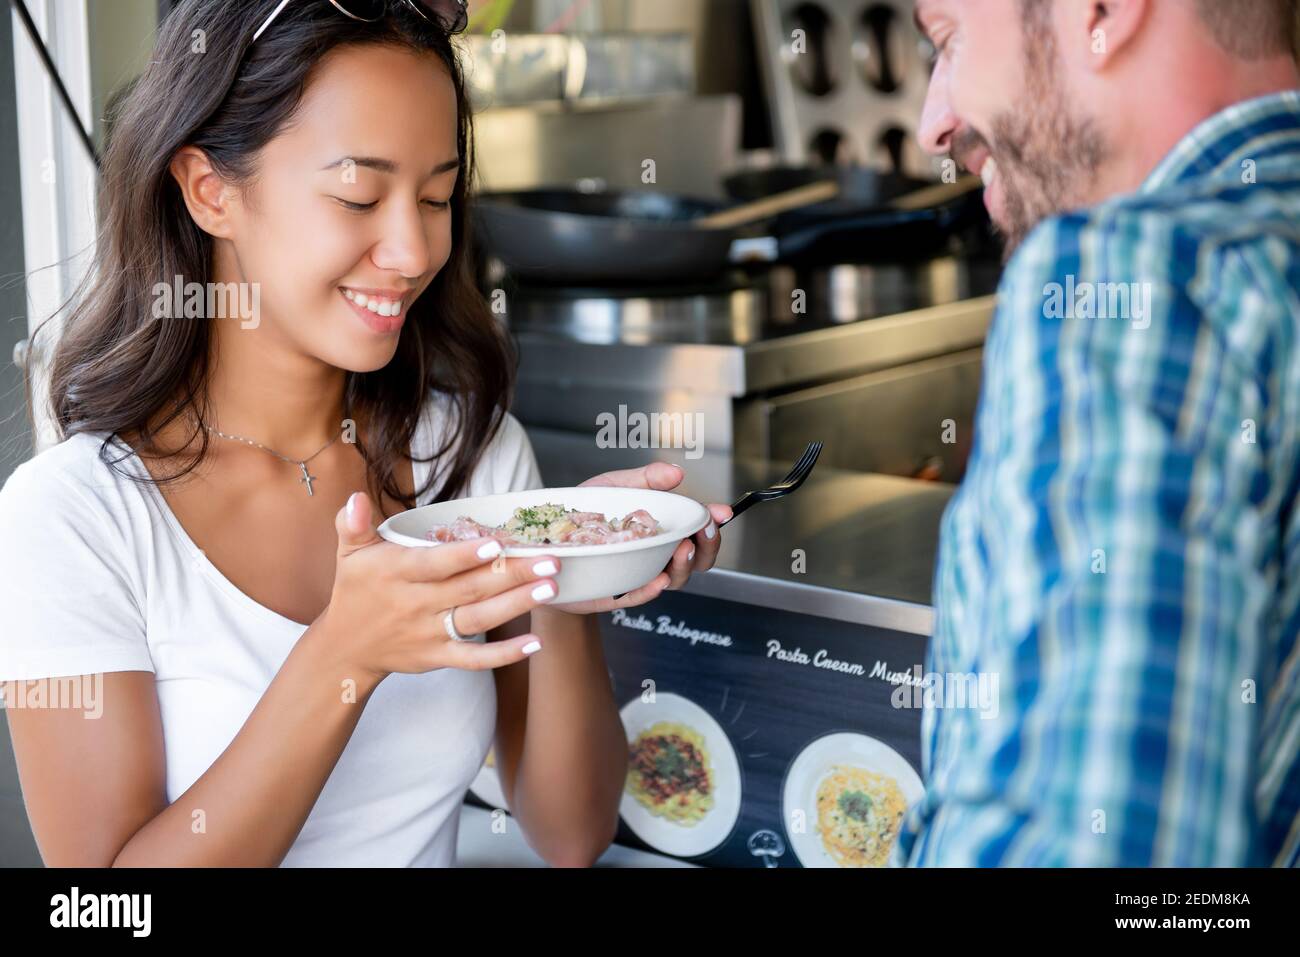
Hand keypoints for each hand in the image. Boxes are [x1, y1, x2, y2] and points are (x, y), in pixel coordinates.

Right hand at [313, 492, 567, 680]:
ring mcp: (430, 633)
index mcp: (396, 574)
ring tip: (550, 589)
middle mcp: (416, 604)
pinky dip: (505, 654)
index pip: (433, 564)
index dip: (463, 556)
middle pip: (469, 589)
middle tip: (550, 561)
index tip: (496, 544)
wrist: (345, 648)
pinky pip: (474, 659)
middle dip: (512, 574)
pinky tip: (535, 643)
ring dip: (516, 605)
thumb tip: (356, 498)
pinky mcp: (439, 657)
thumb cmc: (356, 590)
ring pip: (478, 619)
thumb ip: (353, 524)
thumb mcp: (349, 553)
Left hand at [548, 462, 731, 614]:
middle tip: (703, 533)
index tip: (722, 512)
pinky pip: (639, 596)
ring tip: (681, 550)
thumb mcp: (615, 487)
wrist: (545, 541)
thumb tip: (676, 473)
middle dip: (707, 547)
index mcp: (663, 528)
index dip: (714, 522)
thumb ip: (646, 479)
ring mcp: (640, 575)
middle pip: (698, 559)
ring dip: (684, 567)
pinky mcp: (616, 595)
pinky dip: (653, 589)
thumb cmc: (583, 512)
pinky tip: (660, 579)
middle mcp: (657, 554)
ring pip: (675, 580)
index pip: (699, 529)